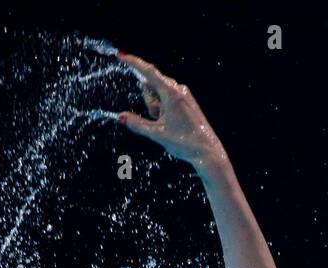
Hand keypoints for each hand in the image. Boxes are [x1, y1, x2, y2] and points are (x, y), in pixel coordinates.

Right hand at [115, 52, 227, 171]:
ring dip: (156, 106)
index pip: (148, 72)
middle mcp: (178, 89)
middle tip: (157, 119)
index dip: (133, 63)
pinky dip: (163, 108)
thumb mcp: (156, 133)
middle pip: (151, 85)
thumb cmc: (184, 142)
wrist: (207, 151)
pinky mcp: (187, 100)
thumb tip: (120, 117)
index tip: (120, 55)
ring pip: (158, 93)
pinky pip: (167, 98)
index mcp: (171, 93)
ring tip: (167, 124)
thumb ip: (136, 123)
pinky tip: (171, 122)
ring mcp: (184, 94)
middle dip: (148, 100)